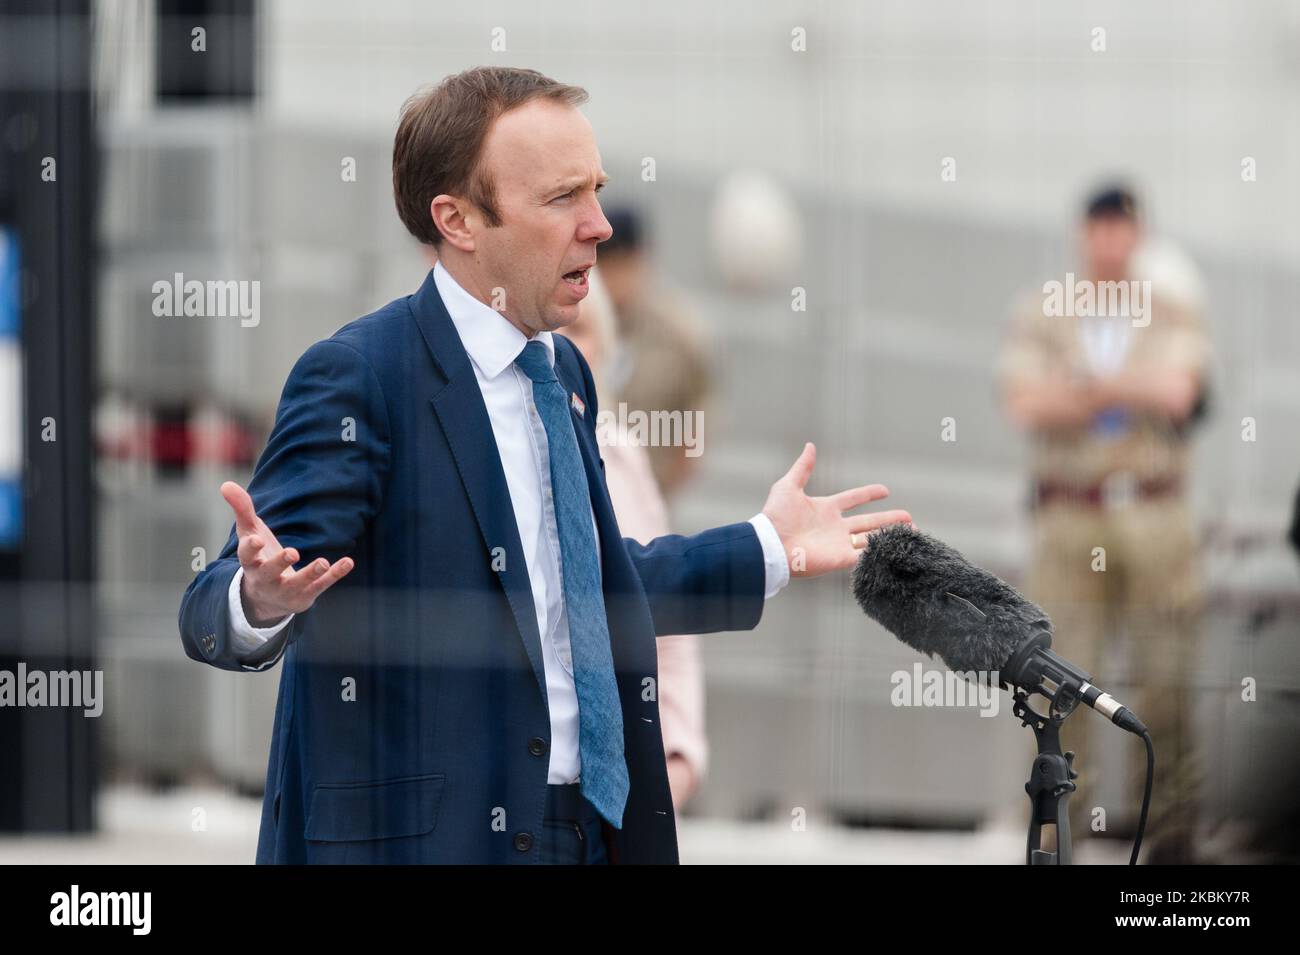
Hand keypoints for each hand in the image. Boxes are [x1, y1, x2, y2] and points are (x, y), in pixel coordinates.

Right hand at [221, 481, 354, 626]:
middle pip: (270, 572)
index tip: (257, 540)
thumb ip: (241, 509)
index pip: (246, 556)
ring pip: (298, 583)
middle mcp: (266, 579)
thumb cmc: (258, 557)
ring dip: (311, 573)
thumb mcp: (249, 533)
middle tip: (292, 552)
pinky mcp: (306, 595)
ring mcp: (286, 590)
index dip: (251, 548)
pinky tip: (348, 562)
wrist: (266, 598)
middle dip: (280, 563)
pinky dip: (335, 574)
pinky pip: (321, 585)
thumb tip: (225, 484)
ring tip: (323, 562)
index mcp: (251, 563)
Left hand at [760, 443, 911, 577]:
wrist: (771, 544)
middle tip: (909, 518)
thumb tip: (809, 446)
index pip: (853, 499)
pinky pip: (865, 555)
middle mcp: (835, 527)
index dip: (868, 494)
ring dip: (890, 536)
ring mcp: (839, 544)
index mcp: (826, 509)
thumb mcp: (788, 486)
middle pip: (869, 522)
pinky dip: (880, 552)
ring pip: (871, 539)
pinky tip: (897, 549)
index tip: (885, 490)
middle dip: (889, 519)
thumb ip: (802, 468)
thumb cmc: (775, 517)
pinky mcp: (841, 559)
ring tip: (911, 532)